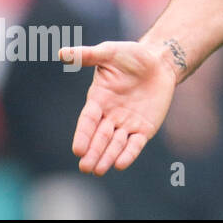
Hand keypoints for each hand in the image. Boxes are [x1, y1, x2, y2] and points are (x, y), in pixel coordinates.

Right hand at [59, 40, 179, 174]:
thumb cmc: (131, 56)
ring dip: (107, 156)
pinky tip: (121, 164)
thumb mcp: (110, 52)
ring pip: (115, 144)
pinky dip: (129, 153)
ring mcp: (127, 123)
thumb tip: (62, 52)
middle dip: (93, 152)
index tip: (78, 149)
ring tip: (99, 170)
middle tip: (86, 167)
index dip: (83, 135)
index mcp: (98, 100)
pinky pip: (135, 143)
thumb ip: (88, 55)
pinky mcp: (145, 128)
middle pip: (99, 137)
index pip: (88, 121)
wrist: (160, 61)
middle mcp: (110, 115)